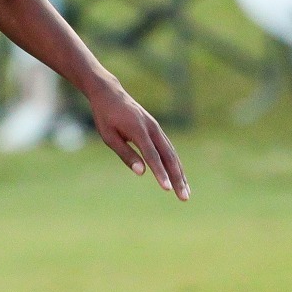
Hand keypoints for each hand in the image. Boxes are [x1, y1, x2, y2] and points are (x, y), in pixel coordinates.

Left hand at [85, 82, 189, 200]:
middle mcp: (152, 128)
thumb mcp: (109, 137)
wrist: (110, 94)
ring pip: (172, 154)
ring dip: (180, 174)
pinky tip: (179, 177)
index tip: (167, 189)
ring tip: (185, 193)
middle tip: (184, 197)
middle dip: (178, 178)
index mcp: (138, 130)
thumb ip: (126, 154)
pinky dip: (175, 164)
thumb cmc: (106, 117)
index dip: (160, 173)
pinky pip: (169, 149)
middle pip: (169, 157)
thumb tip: (141, 172)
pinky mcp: (157, 130)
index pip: (152, 156)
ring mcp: (156, 128)